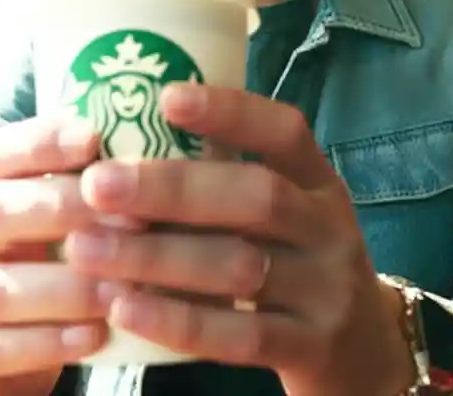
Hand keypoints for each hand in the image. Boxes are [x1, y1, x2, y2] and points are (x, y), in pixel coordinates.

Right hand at [0, 116, 136, 394]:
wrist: (8, 345)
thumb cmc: (51, 266)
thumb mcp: (64, 222)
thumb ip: (90, 189)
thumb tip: (150, 152)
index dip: (40, 143)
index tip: (93, 138)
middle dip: (63, 211)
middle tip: (128, 221)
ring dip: (64, 290)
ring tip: (118, 292)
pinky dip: (47, 343)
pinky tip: (94, 336)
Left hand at [63, 83, 414, 395]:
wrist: (366, 356)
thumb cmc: (300, 269)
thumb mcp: (288, 219)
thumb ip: (229, 185)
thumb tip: (129, 138)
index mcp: (319, 183)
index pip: (285, 133)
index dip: (230, 111)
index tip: (166, 97)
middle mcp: (329, 230)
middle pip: (256, 198)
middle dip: (171, 189)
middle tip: (97, 184)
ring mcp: (325, 291)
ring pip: (240, 268)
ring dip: (156, 258)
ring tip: (86, 250)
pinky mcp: (310, 348)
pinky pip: (240, 336)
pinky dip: (178, 322)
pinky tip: (125, 309)